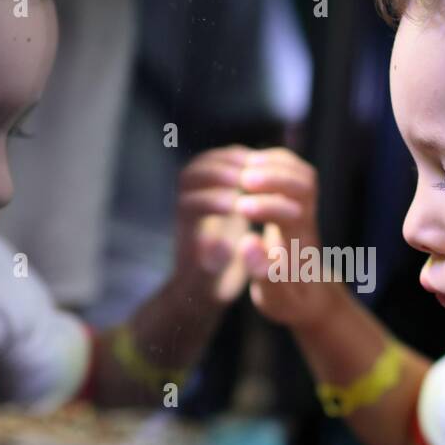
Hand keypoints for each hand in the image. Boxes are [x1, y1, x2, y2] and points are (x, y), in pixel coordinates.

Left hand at [172, 146, 252, 304]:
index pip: (190, 204)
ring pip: (206, 163)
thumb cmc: (209, 286)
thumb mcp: (209, 285)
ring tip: (255, 165)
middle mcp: (186, 205)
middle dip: (219, 174)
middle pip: (193, 175)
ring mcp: (197, 192)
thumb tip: (223, 246)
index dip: (210, 202)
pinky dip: (238, 158)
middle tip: (246, 178)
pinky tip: (261, 162)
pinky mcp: (213, 187)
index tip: (234, 206)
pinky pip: (220, 161)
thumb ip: (214, 266)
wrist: (203, 282)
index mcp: (184, 228)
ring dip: (230, 160)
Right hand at [233, 147, 338, 328]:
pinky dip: (275, 161)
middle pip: (306, 188)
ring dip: (274, 166)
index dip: (269, 207)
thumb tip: (248, 242)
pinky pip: (298, 170)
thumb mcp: (274, 298)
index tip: (241, 208)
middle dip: (275, 179)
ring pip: (305, 175)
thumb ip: (262, 273)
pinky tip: (251, 165)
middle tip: (244, 180)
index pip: (294, 217)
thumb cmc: (287, 299)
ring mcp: (308, 210)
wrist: (309, 295)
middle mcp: (308, 225)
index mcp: (300, 250)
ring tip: (244, 171)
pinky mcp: (303, 201)